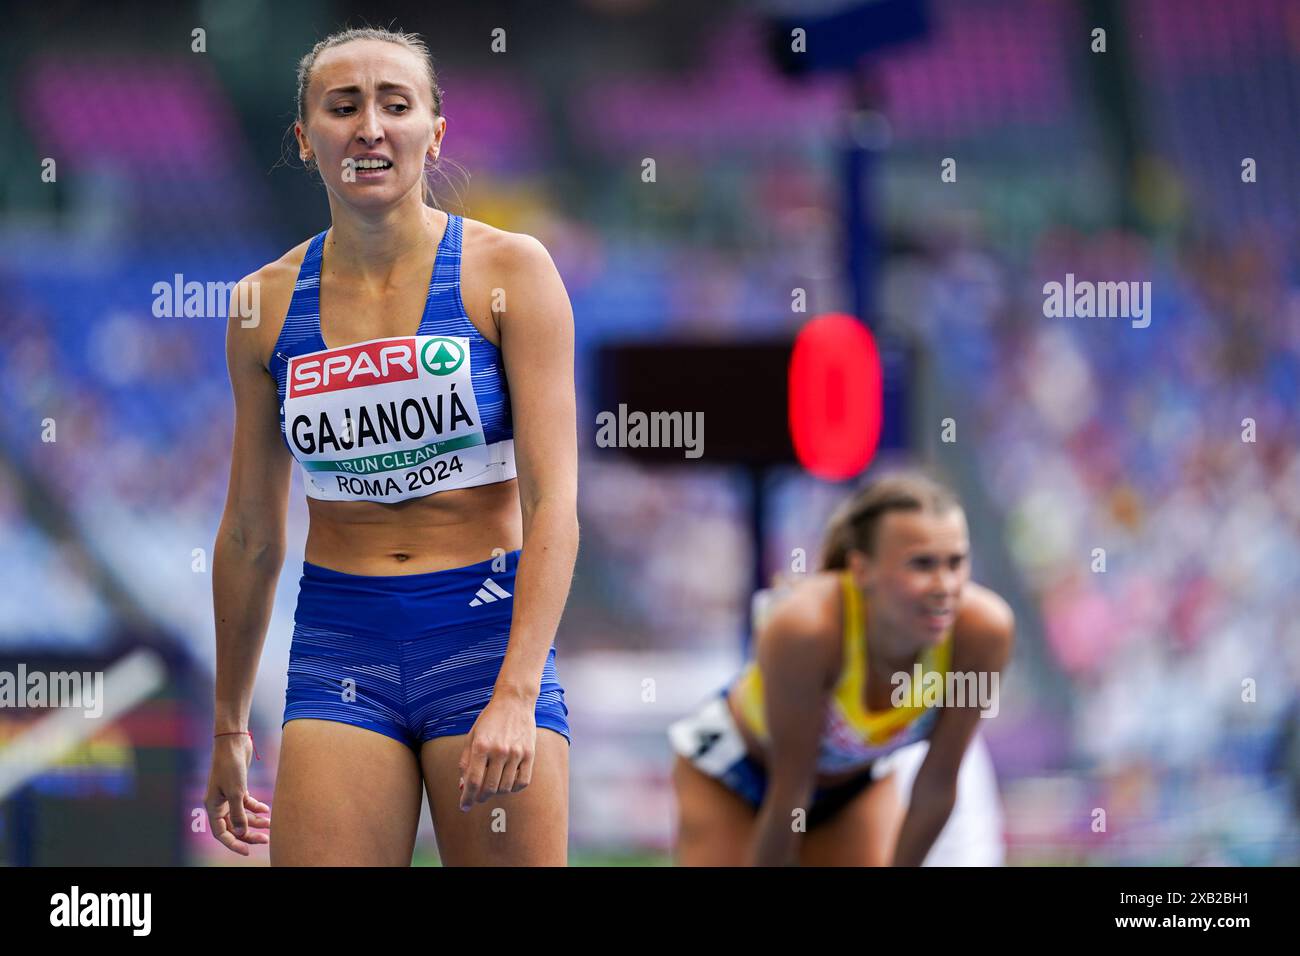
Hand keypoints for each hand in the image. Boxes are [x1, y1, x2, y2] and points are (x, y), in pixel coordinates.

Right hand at [205, 736, 270, 854]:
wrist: (233, 742)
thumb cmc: (230, 766)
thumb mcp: (236, 792)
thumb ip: (238, 814)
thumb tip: (240, 833)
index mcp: (212, 807)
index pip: (221, 833)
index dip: (233, 843)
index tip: (247, 851)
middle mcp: (219, 803)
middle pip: (233, 826)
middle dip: (248, 834)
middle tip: (265, 840)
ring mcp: (229, 795)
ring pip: (242, 815)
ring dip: (255, 821)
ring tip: (270, 824)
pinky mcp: (239, 787)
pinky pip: (247, 803)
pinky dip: (256, 807)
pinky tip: (266, 809)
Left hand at [457, 689, 536, 810]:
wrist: (514, 701)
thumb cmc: (490, 719)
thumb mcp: (472, 737)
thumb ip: (466, 762)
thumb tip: (462, 787)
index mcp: (481, 746)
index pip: (473, 781)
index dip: (467, 798)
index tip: (464, 807)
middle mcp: (499, 750)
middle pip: (489, 788)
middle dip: (480, 798)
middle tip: (477, 798)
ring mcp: (516, 753)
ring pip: (505, 787)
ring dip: (497, 792)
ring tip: (492, 786)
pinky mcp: (530, 754)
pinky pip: (523, 782)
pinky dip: (514, 788)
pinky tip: (508, 783)